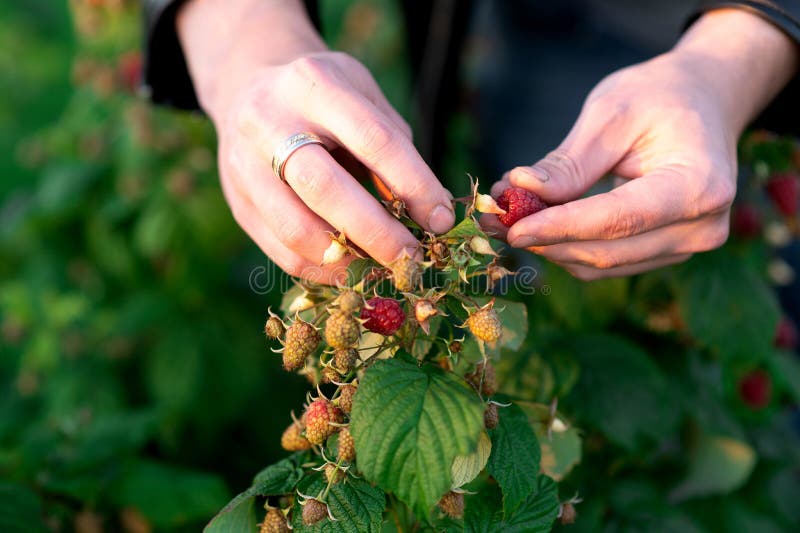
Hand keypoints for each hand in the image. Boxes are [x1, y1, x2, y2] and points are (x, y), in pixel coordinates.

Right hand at [178, 1, 453, 283]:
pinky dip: (324, 270)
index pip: (374, 140)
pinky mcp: (237, 204)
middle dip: (377, 233)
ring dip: (348, 261)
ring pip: (296, 229)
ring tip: (383, 269)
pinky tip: (353, 270)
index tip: (442, 220)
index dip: (415, 185)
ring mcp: (244, 165)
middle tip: (412, 258)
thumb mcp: (362, 99)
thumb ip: (394, 150)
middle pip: (325, 188)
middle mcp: (269, 122)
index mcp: (314, 85)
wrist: (248, 89)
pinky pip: (281, 251)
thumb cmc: (325, 99)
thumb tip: (431, 215)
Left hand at [483, 9, 797, 279]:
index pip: (618, 219)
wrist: (703, 102)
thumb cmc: (659, 97)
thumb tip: (520, 188)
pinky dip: (567, 247)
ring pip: (601, 264)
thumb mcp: (611, 113)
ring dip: (550, 247)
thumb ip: (570, 161)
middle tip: (492, 221)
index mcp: (699, 186)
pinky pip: (608, 262)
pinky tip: (537, 225)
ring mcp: (688, 246)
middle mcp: (702, 228)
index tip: (512, 227)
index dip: (560, 227)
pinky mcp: (667, 253)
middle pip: (607, 251)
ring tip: (506, 220)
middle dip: (545, 239)